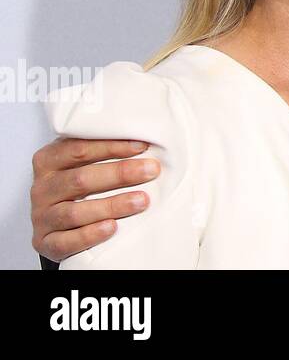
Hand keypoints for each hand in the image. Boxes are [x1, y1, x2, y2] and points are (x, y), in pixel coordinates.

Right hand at [30, 137, 158, 261]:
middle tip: (151, 170)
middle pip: (81, 179)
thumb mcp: (83, 162)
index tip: (142, 146)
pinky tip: (112, 227)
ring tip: (142, 200)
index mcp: (48, 161)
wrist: (55, 222)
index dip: (112, 147)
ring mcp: (42, 217)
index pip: (79, 150)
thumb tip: (143, 141)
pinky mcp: (45, 242)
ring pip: (75, 212)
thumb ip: (103, 150)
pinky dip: (89, 235)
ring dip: (112, 205)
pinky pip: (65, 241)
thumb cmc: (77, 185)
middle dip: (120, 173)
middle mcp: (42, 189)